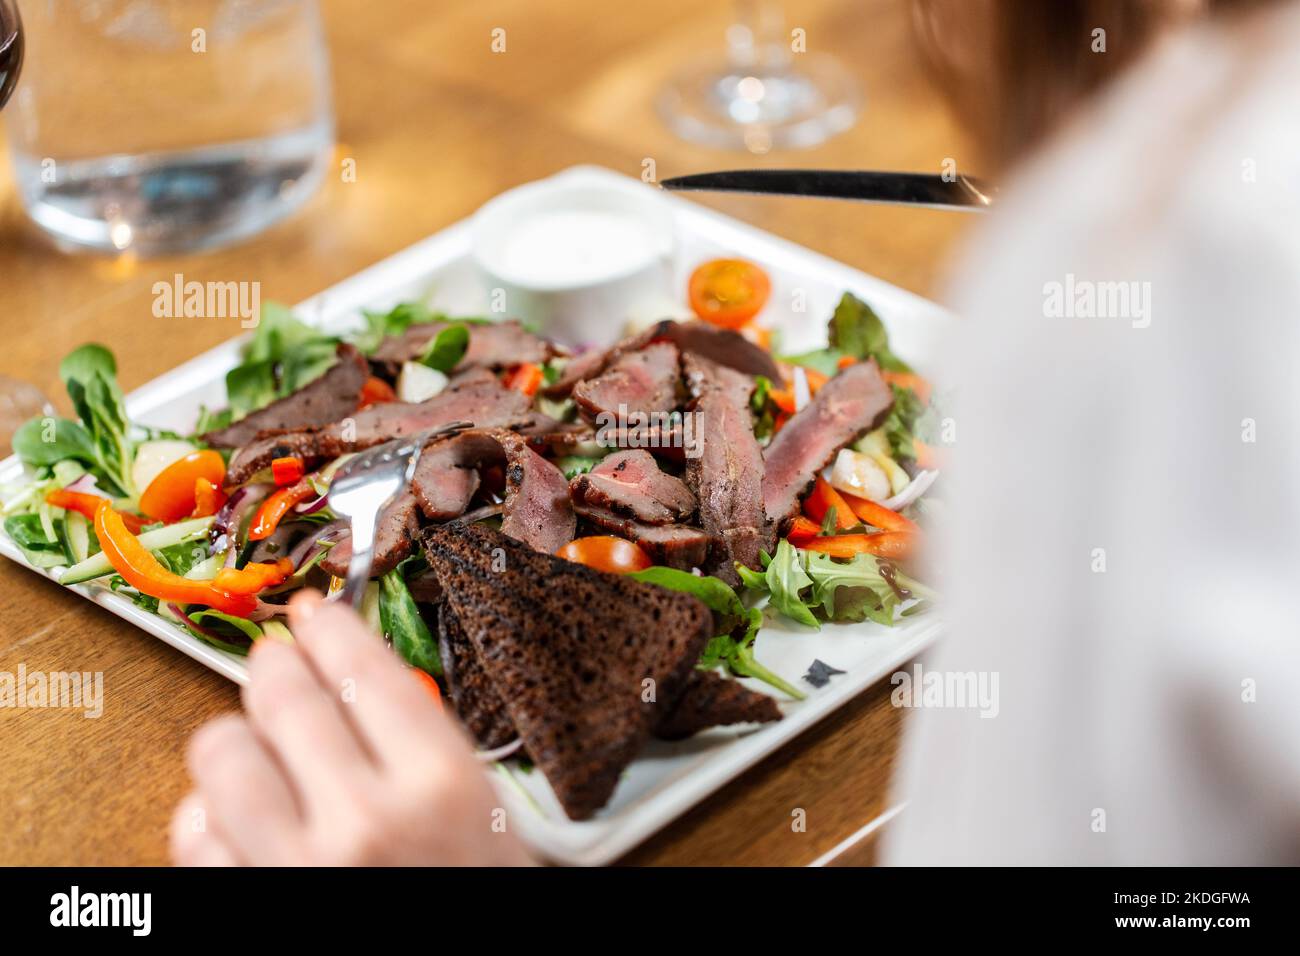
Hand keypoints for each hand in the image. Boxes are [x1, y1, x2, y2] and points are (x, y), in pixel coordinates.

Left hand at [170, 590, 532, 865]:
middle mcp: (364, 820)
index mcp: (438, 784)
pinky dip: (209, 813)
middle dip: (275, 663)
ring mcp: (295, 868)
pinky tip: (240, 815)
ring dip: (236, 736)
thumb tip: (348, 669)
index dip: (328, 626)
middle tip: (277, 658)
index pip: (362, 666)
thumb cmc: (472, 892)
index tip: (314, 611)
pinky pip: (193, 831)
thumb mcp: (477, 810)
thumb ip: (418, 740)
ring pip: (221, 750)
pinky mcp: (246, 902)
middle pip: (284, 693)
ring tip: (257, 744)